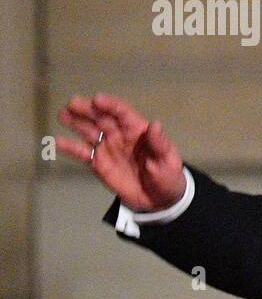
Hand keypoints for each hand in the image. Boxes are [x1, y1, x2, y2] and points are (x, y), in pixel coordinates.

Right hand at [55, 93, 185, 211]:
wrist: (159, 199)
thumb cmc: (167, 176)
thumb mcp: (168, 160)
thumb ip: (160, 144)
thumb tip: (155, 125)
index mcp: (138, 130)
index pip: (122, 113)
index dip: (110, 105)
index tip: (97, 100)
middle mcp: (120, 135)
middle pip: (101, 118)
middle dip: (88, 110)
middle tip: (72, 103)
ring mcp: (107, 148)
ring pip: (89, 131)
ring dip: (75, 122)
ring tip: (62, 114)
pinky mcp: (98, 163)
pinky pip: (82, 153)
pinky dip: (70, 147)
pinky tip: (56, 142)